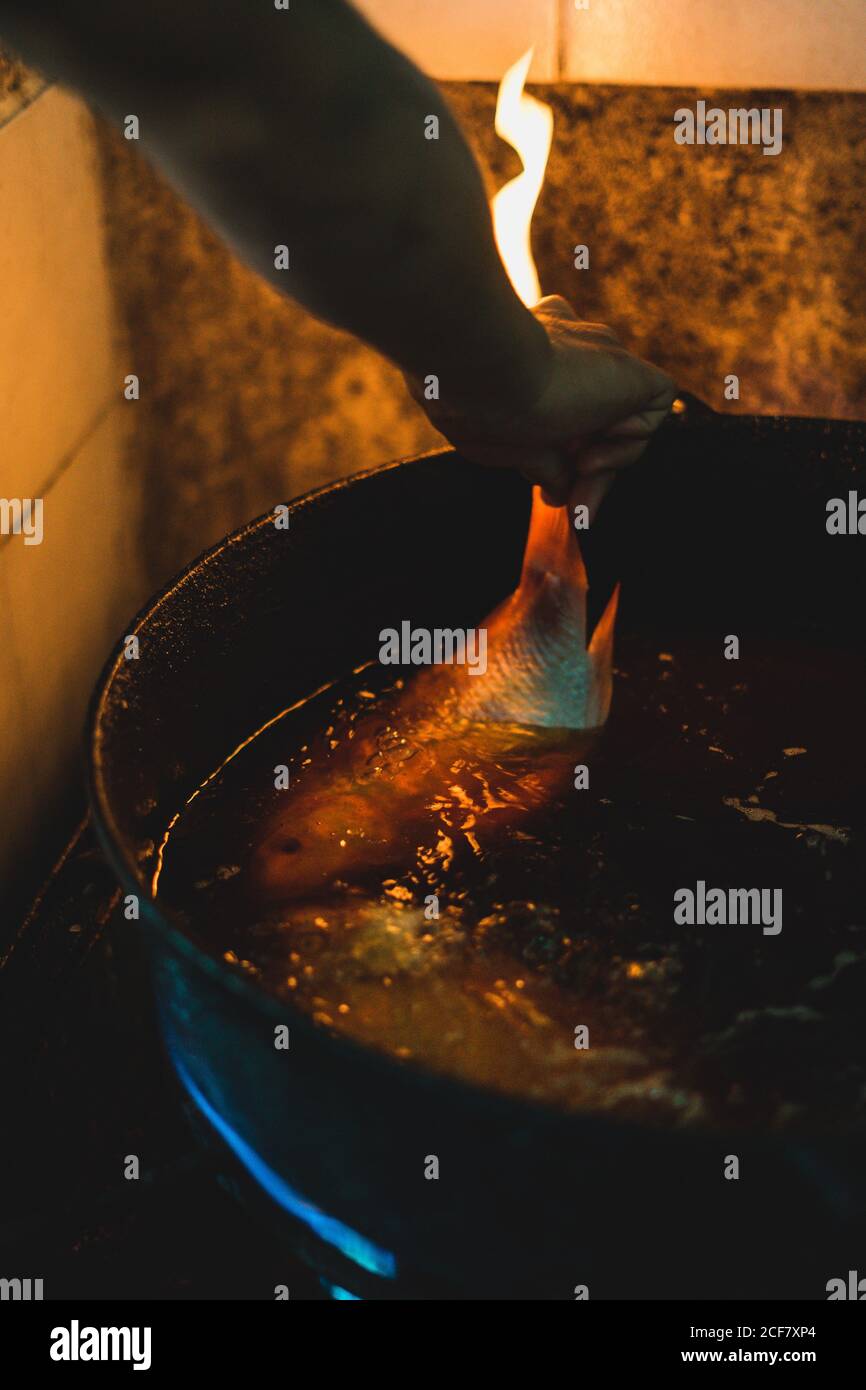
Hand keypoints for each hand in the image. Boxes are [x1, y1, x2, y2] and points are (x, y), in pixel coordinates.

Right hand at [414, 296, 676, 517]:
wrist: (491, 374)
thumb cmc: (485, 410)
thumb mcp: (509, 445)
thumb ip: (542, 465)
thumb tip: (558, 494)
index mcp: (533, 357)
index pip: (562, 414)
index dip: (561, 460)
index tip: (553, 498)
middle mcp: (569, 349)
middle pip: (592, 422)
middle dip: (584, 472)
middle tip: (576, 508)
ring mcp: (601, 355)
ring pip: (620, 419)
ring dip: (605, 462)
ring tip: (580, 473)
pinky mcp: (632, 369)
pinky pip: (653, 408)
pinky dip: (631, 438)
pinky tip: (597, 439)